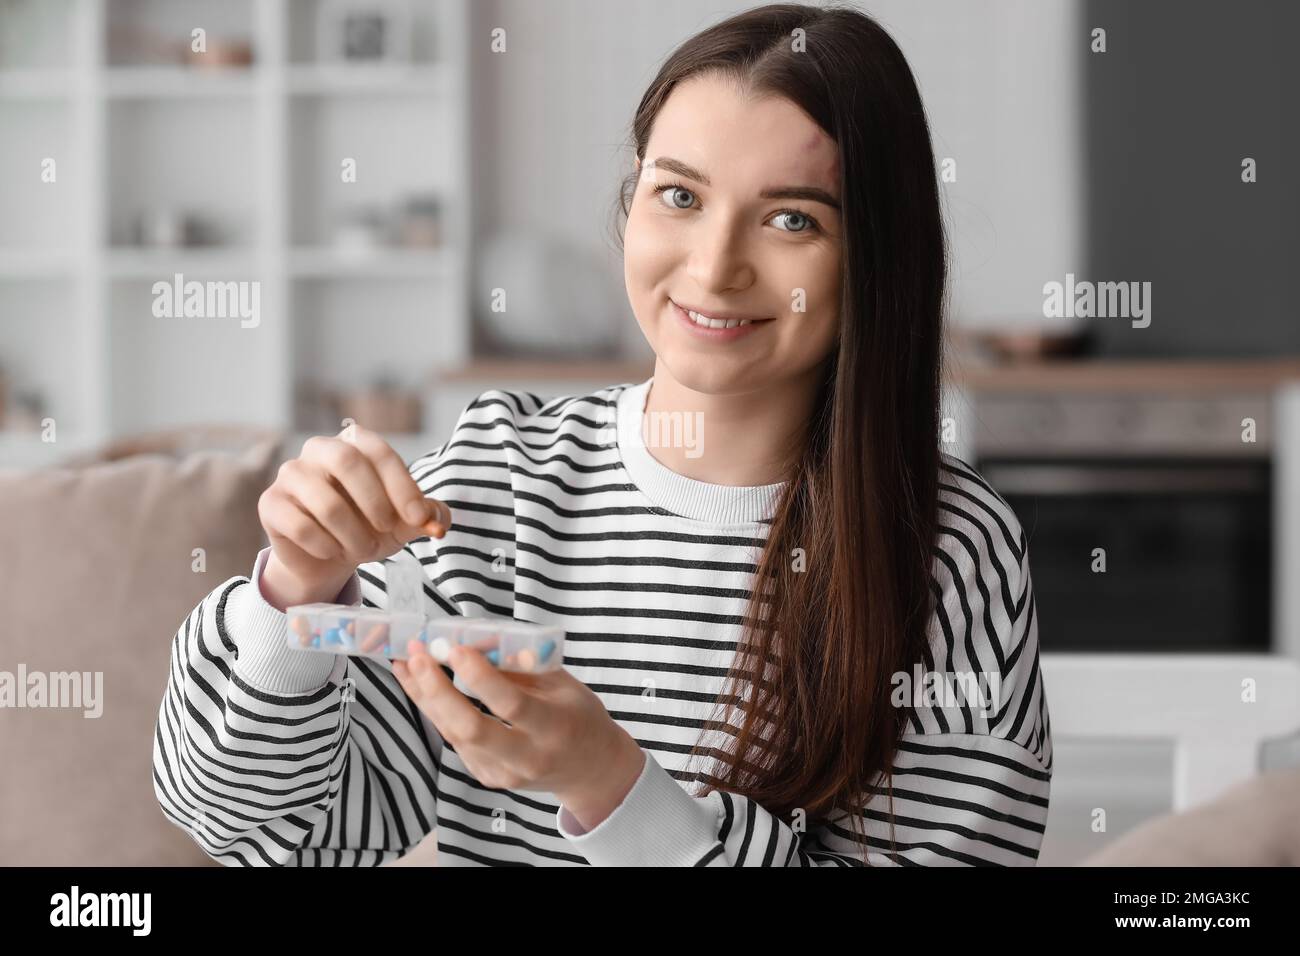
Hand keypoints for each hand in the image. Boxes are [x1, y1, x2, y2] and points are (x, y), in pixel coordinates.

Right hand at [257, 425, 452, 609]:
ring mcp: (290, 474)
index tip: (420, 520)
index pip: (379, 452)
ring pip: (325, 501)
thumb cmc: (369, 527)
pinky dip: (325, 545)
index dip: (403, 486)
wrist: (328, 556)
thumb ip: (427, 516)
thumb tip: (438, 522)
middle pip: (347, 461)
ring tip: (363, 549)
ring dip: (352, 534)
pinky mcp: (271, 503)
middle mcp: (319, 449)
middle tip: (387, 531)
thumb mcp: (404, 522)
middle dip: (374, 502)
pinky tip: (334, 552)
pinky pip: (299, 525)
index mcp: (354, 442)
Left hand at [392, 641, 645, 829]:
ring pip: (454, 735)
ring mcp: (504, 773)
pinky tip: (420, 684)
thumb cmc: (578, 716)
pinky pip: (455, 741)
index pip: (511, 704)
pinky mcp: (487, 776)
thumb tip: (478, 641)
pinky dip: (435, 710)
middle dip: (437, 690)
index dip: (480, 677)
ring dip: (425, 696)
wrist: (589, 770)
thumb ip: (523, 666)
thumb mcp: (564, 684)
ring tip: (406, 661)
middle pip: (471, 729)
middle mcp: (527, 757)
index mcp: (555, 727)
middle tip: (417, 655)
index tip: (455, 648)